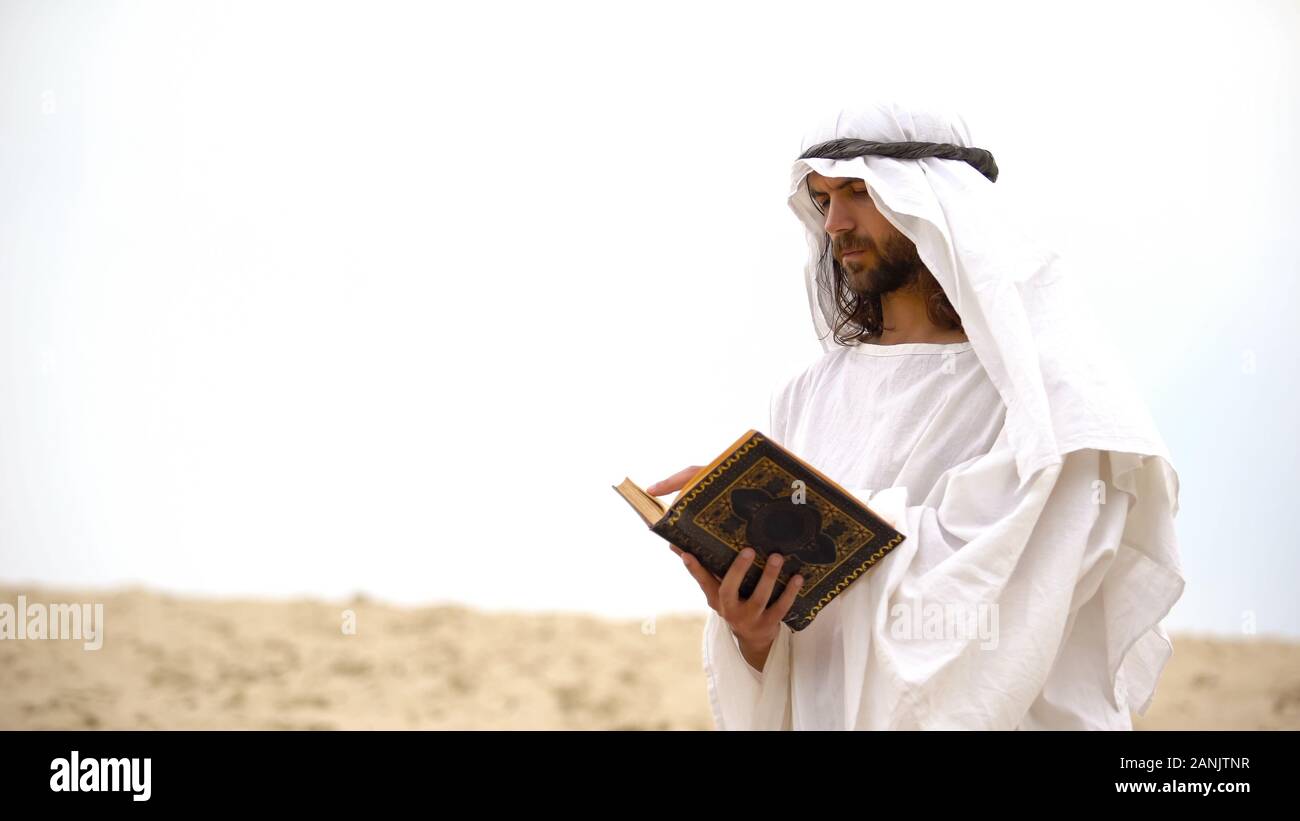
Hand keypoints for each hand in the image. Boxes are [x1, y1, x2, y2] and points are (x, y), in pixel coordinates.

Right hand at [646, 466, 804, 653]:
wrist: (753, 639)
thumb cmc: (734, 604)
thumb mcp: (716, 591)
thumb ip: (702, 569)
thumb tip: (674, 544)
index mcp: (716, 598)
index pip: (702, 580)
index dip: (694, 568)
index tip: (687, 552)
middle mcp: (729, 609)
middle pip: (729, 589)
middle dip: (738, 570)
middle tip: (748, 550)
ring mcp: (749, 618)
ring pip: (759, 598)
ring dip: (768, 577)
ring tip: (776, 557)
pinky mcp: (769, 624)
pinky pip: (781, 607)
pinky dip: (790, 592)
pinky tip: (798, 577)